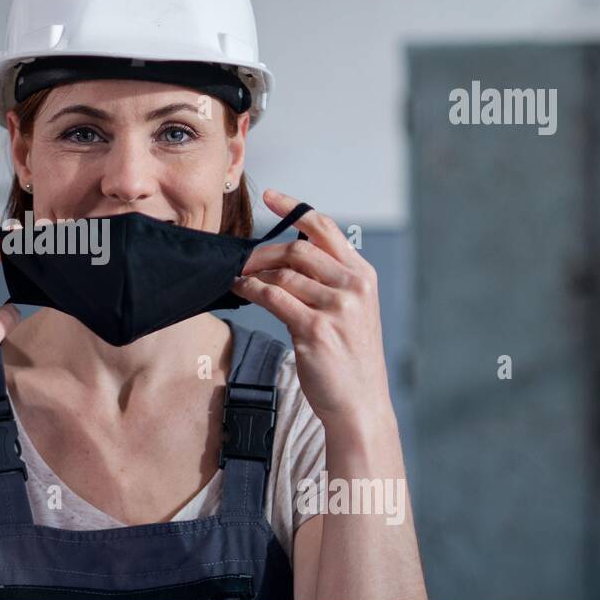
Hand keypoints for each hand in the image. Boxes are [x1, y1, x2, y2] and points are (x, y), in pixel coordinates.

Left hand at [231, 189, 392, 427]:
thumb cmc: (350, 359)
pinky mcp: (315, 329)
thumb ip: (329, 281)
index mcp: (362, 276)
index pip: (326, 229)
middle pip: (297, 248)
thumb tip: (286, 255)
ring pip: (282, 273)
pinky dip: (250, 290)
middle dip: (263, 250)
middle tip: (241, 257)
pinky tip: (239, 290)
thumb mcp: (351, 311)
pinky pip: (273, 297)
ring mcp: (336, 308)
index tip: (270, 196)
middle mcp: (353, 286)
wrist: (360, 403)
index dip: (295, 208)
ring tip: (237, 276)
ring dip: (253, 272)